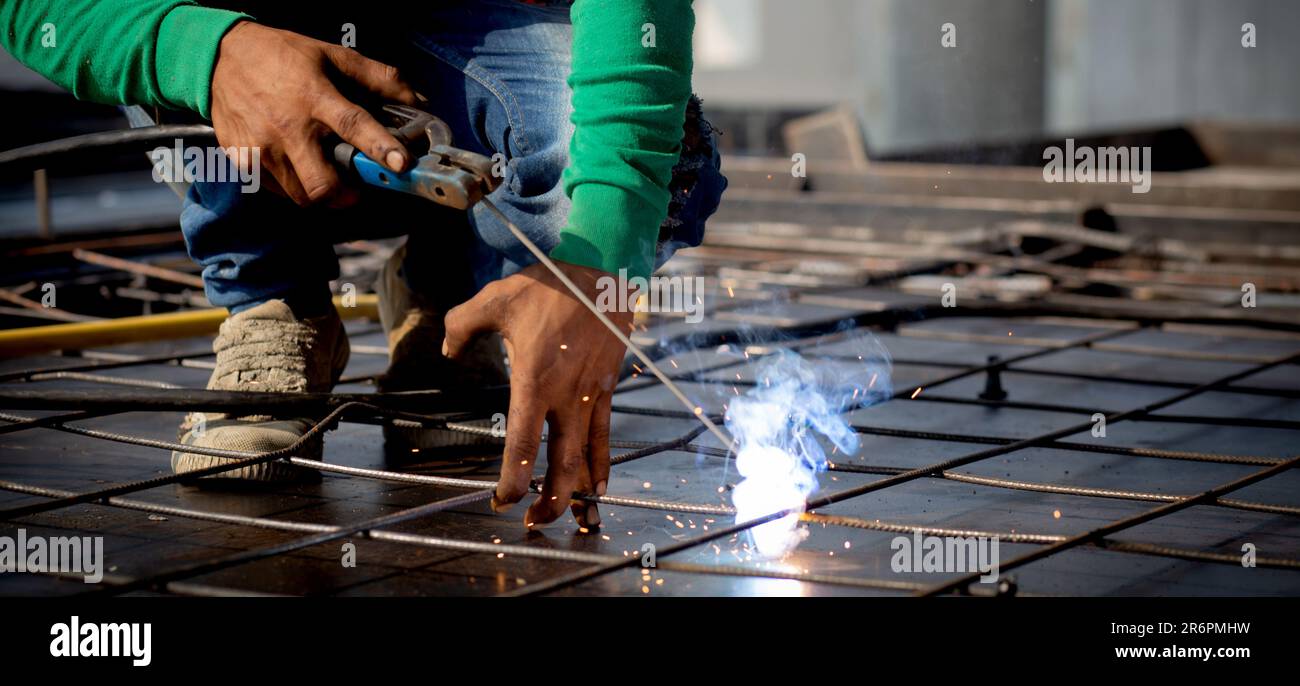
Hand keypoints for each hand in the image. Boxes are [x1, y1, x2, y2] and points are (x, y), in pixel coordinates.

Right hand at [210, 21, 417, 206]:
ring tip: (325, 173)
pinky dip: (294, 186)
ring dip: (321, 193)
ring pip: (302, 196)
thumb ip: (377, 77)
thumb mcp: (331, 55)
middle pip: (323, 185)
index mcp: (315, 97)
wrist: (218, 58)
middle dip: (346, 195)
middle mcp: (288, 127)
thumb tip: (418, 99)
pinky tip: (297, 165)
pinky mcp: (243, 160)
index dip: (381, 148)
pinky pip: (278, 191)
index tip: (402, 164)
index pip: (354, 125)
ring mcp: (262, 149)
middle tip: (355, 187)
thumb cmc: (281, 56)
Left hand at [442, 262, 632, 529]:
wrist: (601, 269)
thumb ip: (462, 327)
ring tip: (575, 522)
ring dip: (581, 493)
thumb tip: (449, 352)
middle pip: (562, 462)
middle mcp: (566, 395)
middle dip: (552, 500)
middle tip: (534, 522)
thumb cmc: (547, 284)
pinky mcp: (606, 387)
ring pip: (588, 455)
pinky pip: (605, 434)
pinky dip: (603, 463)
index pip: (522, 442)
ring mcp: (591, 394)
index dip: (513, 479)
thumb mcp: (494, 298)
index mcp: (535, 380)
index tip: (502, 501)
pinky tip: (601, 487)